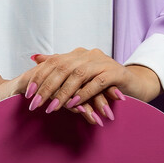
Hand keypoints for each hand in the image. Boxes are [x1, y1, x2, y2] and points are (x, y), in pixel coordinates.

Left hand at [24, 48, 161, 124]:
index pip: (53, 62)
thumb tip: (34, 58)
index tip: (28, 93)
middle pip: (63, 68)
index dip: (40, 77)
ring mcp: (103, 62)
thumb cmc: (104, 82)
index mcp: (77, 54)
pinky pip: (98, 82)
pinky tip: (74, 104)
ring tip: (52, 108)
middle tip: (36, 104)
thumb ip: (57, 65)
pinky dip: (85, 93)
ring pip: (78, 75)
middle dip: (47, 87)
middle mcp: (88, 55)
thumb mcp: (78, 74)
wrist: (135, 83)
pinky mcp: (116, 73)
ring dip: (64, 93)